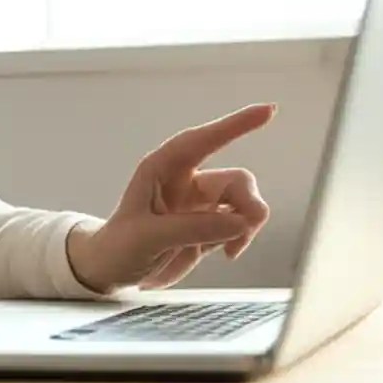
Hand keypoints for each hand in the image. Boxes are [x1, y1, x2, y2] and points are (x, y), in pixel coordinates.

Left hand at [68, 103, 275, 292]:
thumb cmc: (118, 246)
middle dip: (249, 203)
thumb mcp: (147, 237)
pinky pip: (241, 224)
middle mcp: (185, 181)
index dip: (234, 125)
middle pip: (237, 180)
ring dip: (247, 224)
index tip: (267, 110)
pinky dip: (242, 237)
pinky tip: (227, 252)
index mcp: (162, 170)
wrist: (114, 272)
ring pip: (244, 202)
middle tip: (246, 227)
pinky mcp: (209, 226)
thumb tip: (240, 221)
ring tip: (230, 249)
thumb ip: (191, 228)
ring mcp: (199, 204)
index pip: (201, 141)